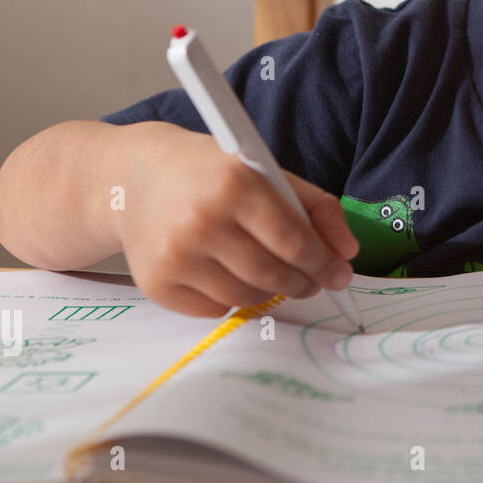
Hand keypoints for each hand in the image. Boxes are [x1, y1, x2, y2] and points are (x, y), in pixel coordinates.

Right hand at [116, 124, 359, 317]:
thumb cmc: (211, 174)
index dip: (324, 263)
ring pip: (248, 297)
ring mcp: (174, 255)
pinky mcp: (156, 283)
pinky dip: (232, 298)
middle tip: (313, 280)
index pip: (294, 241)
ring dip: (270, 291)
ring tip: (268, 270)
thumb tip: (348, 252)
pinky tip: (225, 271)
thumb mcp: (267, 172)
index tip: (339, 274)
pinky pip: (216, 309)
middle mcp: (201, 221)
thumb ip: (317, 207)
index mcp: (234, 185)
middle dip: (304, 282)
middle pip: (274, 274)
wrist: (134, 179)